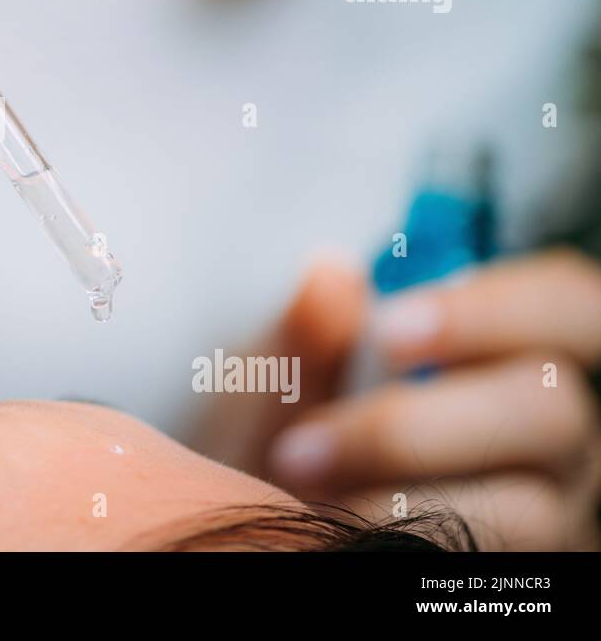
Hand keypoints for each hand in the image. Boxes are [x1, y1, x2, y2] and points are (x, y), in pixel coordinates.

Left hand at [265, 252, 600, 549]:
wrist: (270, 512)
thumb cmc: (298, 425)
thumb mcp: (289, 373)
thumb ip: (310, 329)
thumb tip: (328, 275)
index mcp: (519, 347)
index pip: (568, 304)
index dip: (497, 309)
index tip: (391, 328)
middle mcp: (555, 429)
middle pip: (554, 410)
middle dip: (419, 424)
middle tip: (309, 437)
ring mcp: (552, 506)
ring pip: (530, 505)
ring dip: (401, 494)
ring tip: (301, 485)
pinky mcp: (523, 562)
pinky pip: (489, 562)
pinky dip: (407, 542)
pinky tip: (336, 524)